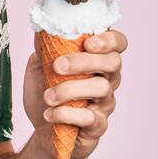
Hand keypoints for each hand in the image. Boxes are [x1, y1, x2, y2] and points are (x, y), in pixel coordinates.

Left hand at [22, 28, 126, 158]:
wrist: (42, 129)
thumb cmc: (46, 95)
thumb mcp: (39, 67)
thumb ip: (45, 48)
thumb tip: (43, 28)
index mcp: (96, 61)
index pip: (118, 43)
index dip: (109, 39)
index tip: (88, 42)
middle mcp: (107, 80)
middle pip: (113, 63)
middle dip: (84, 61)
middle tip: (57, 66)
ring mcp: (105, 104)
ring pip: (102, 88)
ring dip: (69, 90)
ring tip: (48, 96)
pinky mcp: (98, 126)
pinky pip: (90, 118)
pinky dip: (66, 114)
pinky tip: (50, 114)